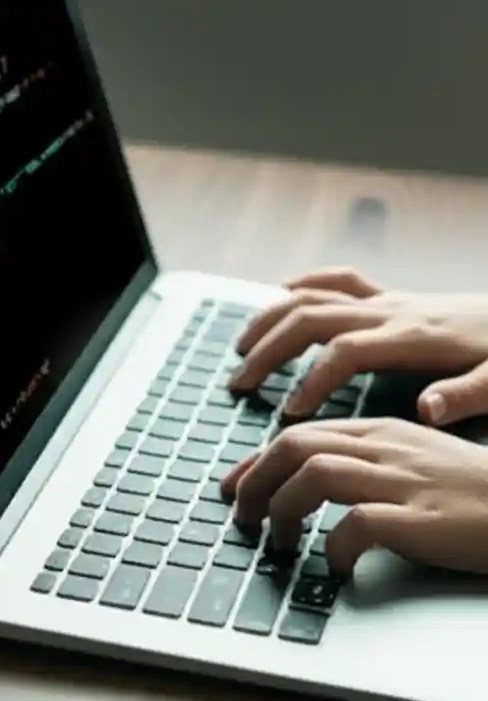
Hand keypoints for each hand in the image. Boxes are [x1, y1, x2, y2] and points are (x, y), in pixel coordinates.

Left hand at [222, 418, 487, 576]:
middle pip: (294, 445)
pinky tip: (336, 567)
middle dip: (255, 481)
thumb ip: (361, 460)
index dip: (256, 463)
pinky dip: (335, 547)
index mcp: (379, 431)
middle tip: (242, 517)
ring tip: (279, 542)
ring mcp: (404, 481)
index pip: (298, 434)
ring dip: (283, 510)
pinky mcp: (423, 518)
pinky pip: (358, 523)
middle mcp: (386, 448)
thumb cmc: (473, 490)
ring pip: (314, 474)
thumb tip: (303, 477)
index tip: (234, 488)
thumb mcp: (411, 459)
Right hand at [227, 267, 487, 424]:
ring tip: (240, 350)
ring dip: (270, 319)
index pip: (345, 353)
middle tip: (239, 384)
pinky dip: (300, 285)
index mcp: (413, 337)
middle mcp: (393, 311)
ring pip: (312, 296)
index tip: (290, 415)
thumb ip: (468, 395)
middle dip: (269, 350)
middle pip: (312, 319)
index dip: (311, 381)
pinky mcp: (395, 297)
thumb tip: (428, 410)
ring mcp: (390, 300)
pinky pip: (337, 280)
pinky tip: (275, 298)